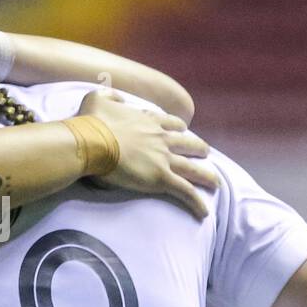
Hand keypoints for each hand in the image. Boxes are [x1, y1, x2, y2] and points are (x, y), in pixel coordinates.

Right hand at [79, 88, 217, 218]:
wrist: (92, 141)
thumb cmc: (91, 122)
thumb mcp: (97, 97)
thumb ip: (110, 95)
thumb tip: (118, 99)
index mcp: (148, 120)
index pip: (170, 123)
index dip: (178, 128)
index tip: (182, 131)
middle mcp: (160, 138)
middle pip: (188, 143)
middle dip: (198, 148)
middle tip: (205, 153)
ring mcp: (163, 158)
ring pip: (192, 168)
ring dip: (205, 175)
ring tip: (214, 182)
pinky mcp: (160, 178)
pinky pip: (184, 191)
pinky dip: (196, 202)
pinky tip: (204, 211)